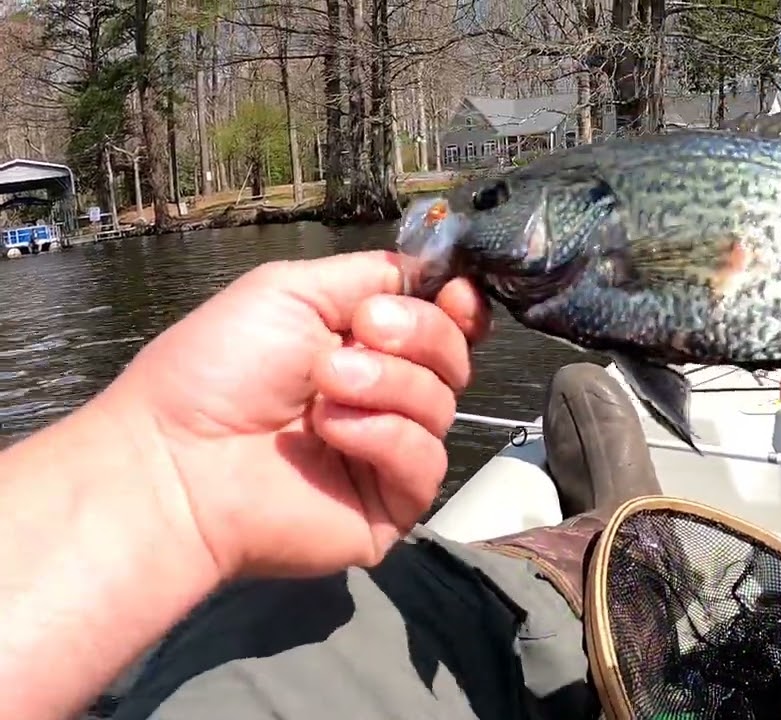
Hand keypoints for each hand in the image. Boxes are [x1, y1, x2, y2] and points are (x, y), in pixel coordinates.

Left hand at [97, 251, 489, 580]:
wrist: (178, 458)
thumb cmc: (217, 370)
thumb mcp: (291, 290)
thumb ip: (371, 275)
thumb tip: (430, 272)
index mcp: (365, 345)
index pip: (444, 325)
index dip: (460, 308)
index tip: (456, 296)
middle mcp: (384, 396)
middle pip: (454, 358)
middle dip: (420, 335)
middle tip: (362, 334)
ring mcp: (388, 454)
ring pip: (443, 407)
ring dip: (388, 385)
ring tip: (326, 386)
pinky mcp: (390, 506)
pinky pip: (425, 462)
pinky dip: (385, 437)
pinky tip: (334, 431)